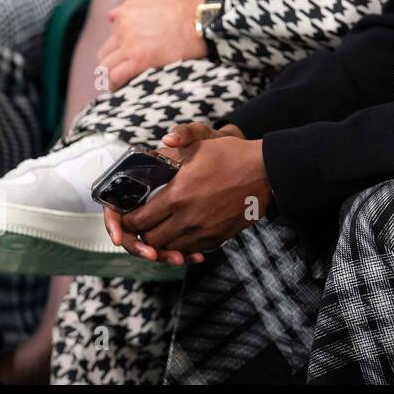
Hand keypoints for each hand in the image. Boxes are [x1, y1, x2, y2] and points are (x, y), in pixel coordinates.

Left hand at [98, 0, 206, 89]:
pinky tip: (120, 89)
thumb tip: (115, 14)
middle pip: (105, 52)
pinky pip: (116, 76)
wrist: (202, 21)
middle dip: (111, 63)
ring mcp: (130, 44)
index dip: (118, 47)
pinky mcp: (139, 60)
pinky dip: (115, 84)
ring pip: (105, 66)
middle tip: (120, 73)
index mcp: (125, 13)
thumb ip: (135, 4)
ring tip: (116, 85)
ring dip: (109, 76)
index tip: (124, 55)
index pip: (111, 34)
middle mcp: (123, 28)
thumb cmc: (186, 9)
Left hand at [104, 124, 266, 260]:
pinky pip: (191, 249)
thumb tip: (156, 148)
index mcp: (177, 195)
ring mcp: (203, 231)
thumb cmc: (232, 155)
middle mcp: (187, 218)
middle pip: (151, 239)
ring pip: (170, 247)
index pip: (138, 220)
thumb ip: (172, 148)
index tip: (126, 215)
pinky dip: (182, 246)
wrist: (267, 173)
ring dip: (161, 241)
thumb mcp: (200, 144)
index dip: (126, 220)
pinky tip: (183, 234)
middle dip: (141, 233)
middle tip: (141, 224)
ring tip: (160, 230)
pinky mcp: (218, 237)